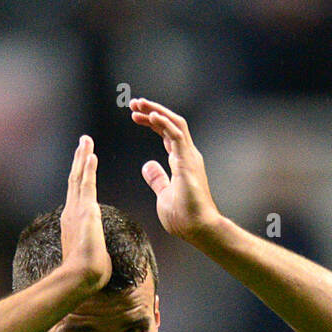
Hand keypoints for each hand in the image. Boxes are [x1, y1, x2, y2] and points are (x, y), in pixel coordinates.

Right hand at [59, 135, 111, 292]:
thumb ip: (94, 249)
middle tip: (83, 143)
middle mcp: (71, 213)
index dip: (79, 178)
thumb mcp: (92, 257)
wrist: (78, 278)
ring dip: (83, 158)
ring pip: (79, 178)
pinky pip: (87, 185)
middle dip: (79, 160)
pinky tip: (91, 155)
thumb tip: (100, 256)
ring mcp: (77, 211)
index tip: (83, 164)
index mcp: (72, 223)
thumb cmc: (87, 275)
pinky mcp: (86, 212)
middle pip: (75, 180)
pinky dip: (88, 169)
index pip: (77, 195)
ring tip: (86, 141)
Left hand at [129, 98, 220, 241]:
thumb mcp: (163, 194)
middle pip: (170, 124)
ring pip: (174, 123)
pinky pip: (176, 135)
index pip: (166, 134)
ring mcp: (189, 156)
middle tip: (134, 103)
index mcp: (181, 161)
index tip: (135, 116)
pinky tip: (151, 115)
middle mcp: (187, 154)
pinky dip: (164, 123)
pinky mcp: (188, 161)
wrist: (198, 229)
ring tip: (139, 103)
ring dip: (156, 111)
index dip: (151, 122)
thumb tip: (147, 166)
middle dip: (152, 111)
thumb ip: (157, 179)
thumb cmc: (183, 217)